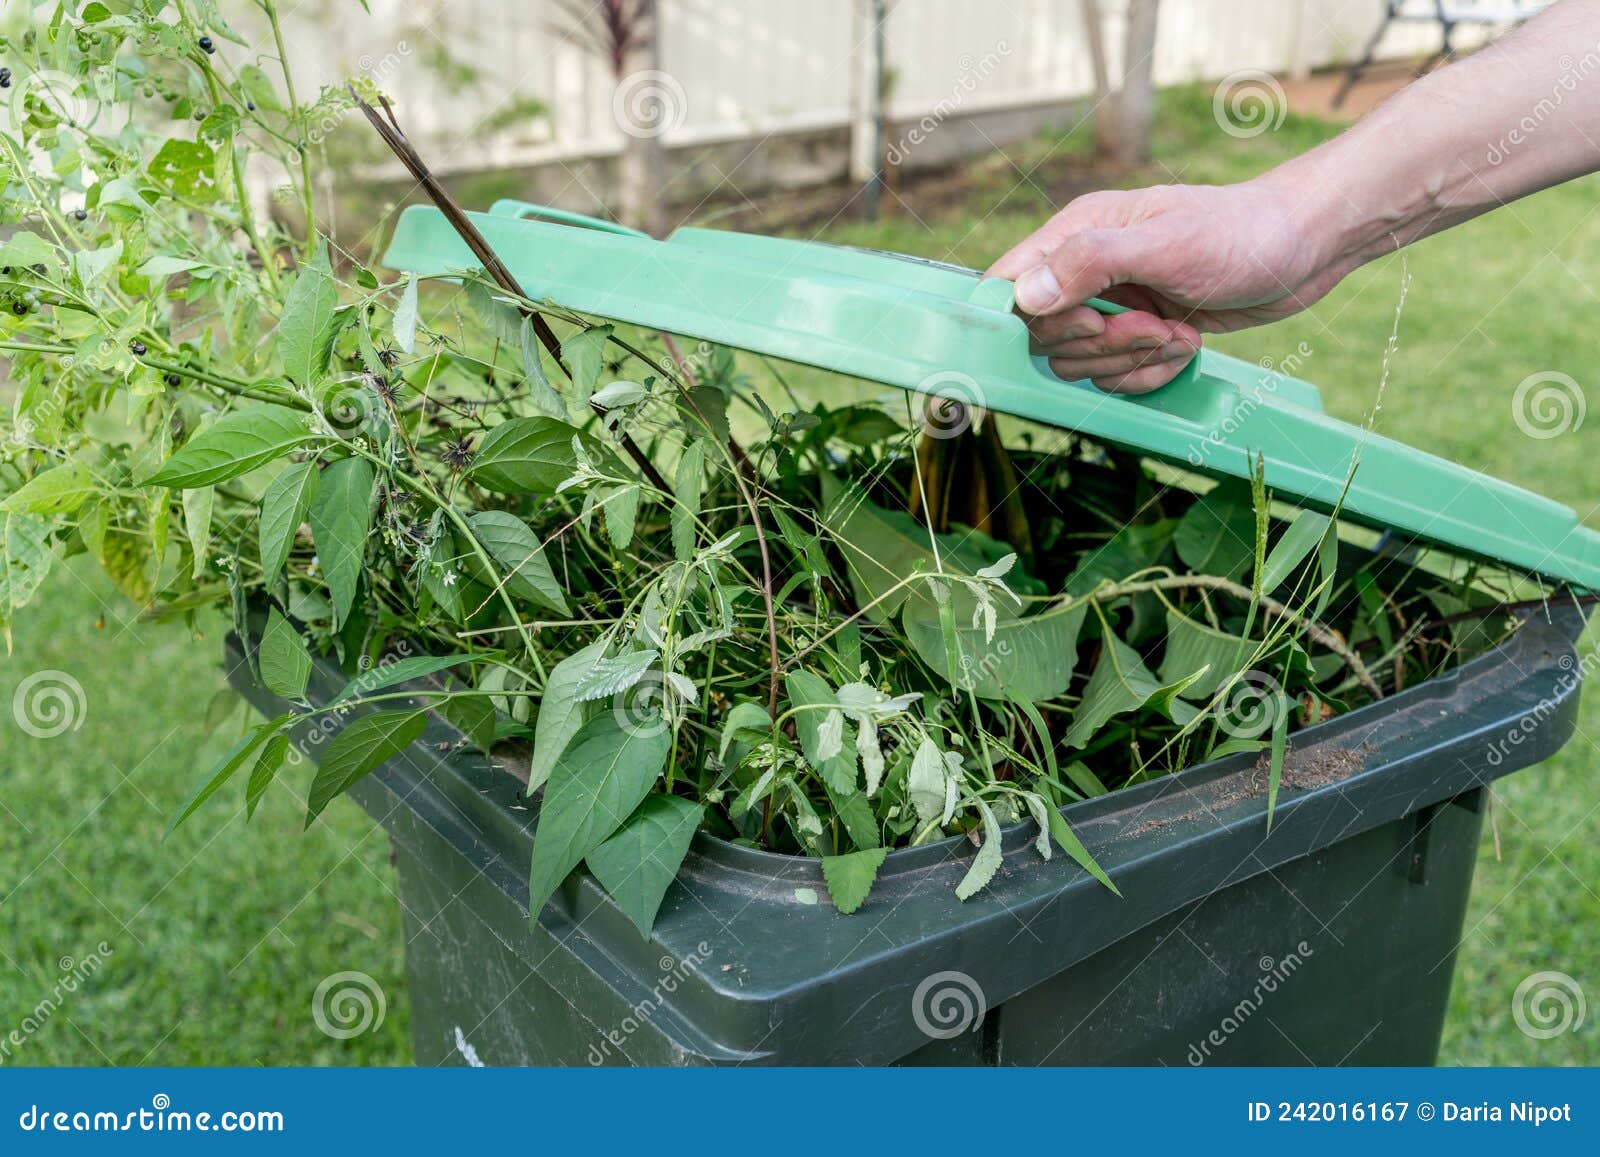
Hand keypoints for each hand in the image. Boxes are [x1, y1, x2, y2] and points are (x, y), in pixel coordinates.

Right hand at [986, 179, 1347, 392]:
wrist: (1305, 249)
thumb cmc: (1240, 234)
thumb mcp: (1166, 243)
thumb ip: (1091, 262)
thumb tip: (1025, 294)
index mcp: (1076, 233)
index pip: (1008, 285)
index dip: (1028, 319)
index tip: (1082, 323)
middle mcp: (1084, 271)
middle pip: (1044, 338)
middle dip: (1099, 345)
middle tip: (1151, 325)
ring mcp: (1111, 306)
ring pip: (1079, 365)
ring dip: (1130, 362)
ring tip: (1176, 332)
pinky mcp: (1137, 336)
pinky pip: (1115, 379)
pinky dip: (1150, 374)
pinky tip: (1184, 347)